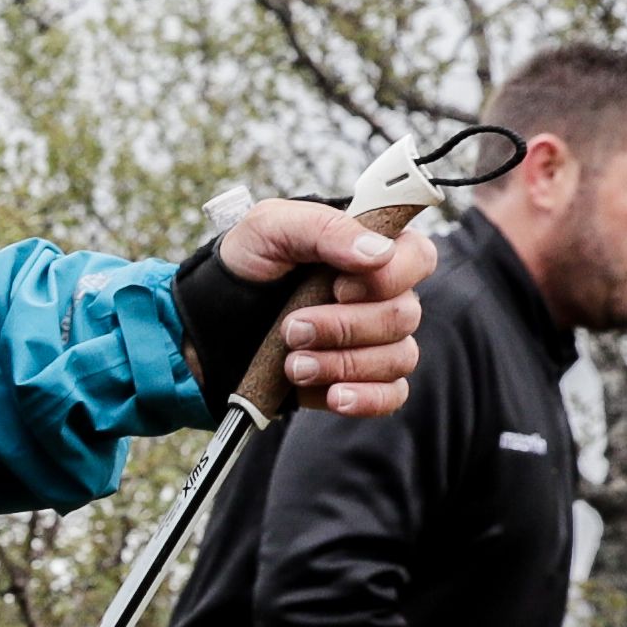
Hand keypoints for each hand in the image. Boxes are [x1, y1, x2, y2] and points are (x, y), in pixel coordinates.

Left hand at [211, 196, 441, 415]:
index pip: (419, 258)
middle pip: (404, 315)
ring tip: (293, 364)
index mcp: (369, 250)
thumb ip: (323, 228)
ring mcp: (374, 341)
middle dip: (345, 327)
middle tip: (292, 328)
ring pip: (398, 357)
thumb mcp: (270, 228)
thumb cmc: (244, 266)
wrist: (207, 323)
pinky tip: (333, 396)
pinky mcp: (359, 380)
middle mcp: (381, 295)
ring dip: (343, 364)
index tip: (338, 286)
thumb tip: (377, 254)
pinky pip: (391, 395)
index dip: (389, 276)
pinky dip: (365, 398)